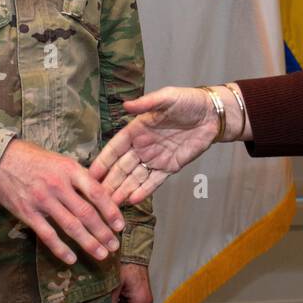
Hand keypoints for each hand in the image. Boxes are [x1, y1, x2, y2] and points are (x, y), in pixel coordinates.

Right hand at [0, 140, 124, 265]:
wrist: (0, 160)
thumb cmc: (35, 159)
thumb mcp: (61, 160)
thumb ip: (79, 177)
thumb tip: (101, 193)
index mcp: (70, 170)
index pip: (96, 192)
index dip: (111, 210)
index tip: (120, 225)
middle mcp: (58, 185)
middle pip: (86, 213)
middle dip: (103, 232)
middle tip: (114, 246)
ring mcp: (42, 200)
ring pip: (70, 226)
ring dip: (88, 243)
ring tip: (101, 254)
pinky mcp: (27, 213)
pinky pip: (48, 235)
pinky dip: (60, 249)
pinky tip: (71, 259)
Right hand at [91, 85, 233, 205]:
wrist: (212, 114)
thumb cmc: (188, 101)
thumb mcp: (167, 97)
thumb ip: (146, 103)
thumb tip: (126, 105)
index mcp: (137, 129)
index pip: (115, 148)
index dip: (103, 161)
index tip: (90, 174)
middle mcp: (143, 146)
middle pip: (122, 167)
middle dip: (109, 182)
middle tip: (96, 198)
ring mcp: (155, 158)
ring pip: (135, 178)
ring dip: (123, 190)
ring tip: (111, 205)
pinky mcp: (170, 167)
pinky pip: (154, 181)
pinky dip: (143, 191)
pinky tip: (132, 201)